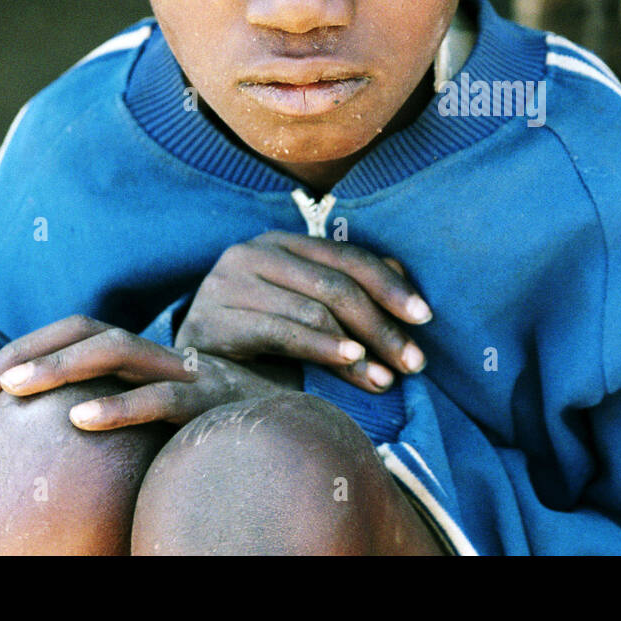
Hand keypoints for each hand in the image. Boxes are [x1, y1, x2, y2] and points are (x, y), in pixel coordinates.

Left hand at [0, 315, 300, 429]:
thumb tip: (66, 431)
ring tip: (13, 391)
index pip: (85, 330)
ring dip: (59, 367)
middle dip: (32, 352)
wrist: (309, 434)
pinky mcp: (215, 403)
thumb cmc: (234, 434)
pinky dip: (120, 406)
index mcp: (156, 357)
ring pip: (119, 351)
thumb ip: (134, 410)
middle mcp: (170, 356)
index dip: (32, 346)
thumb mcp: (176, 418)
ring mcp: (193, 375)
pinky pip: (163, 399)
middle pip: (93, 331)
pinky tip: (81, 420)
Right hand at [175, 230, 432, 393]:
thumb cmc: (261, 342)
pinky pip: (283, 332)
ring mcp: (228, 283)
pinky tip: (353, 363)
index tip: (426, 318)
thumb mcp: (307, 310)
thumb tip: (404, 281)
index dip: (391, 286)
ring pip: (314, 309)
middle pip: (336, 285)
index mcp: (281, 242)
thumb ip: (347, 291)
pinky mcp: (213, 319)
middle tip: (415, 361)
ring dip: (360, 347)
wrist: (194, 374)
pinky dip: (324, 348)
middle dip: (383, 325)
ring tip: (388, 377)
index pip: (348, 258)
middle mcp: (252, 252)